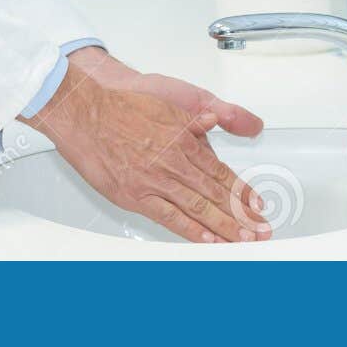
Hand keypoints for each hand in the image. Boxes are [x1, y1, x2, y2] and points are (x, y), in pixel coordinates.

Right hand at [24, 49, 270, 241]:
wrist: (85, 114)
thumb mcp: (165, 106)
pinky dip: (189, 230)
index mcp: (184, 141)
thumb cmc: (120, 108)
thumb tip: (214, 120)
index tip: (257, 204)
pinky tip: (206, 240)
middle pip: (215, 194)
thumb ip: (192, 120)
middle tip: (260, 229)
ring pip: (198, 208)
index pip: (222, 172)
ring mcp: (155, 181)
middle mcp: (174, 163)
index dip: (242, 191)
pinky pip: (168, 217)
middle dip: (241, 214)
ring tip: (243, 239)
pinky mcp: (135, 195)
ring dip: (224, 226)